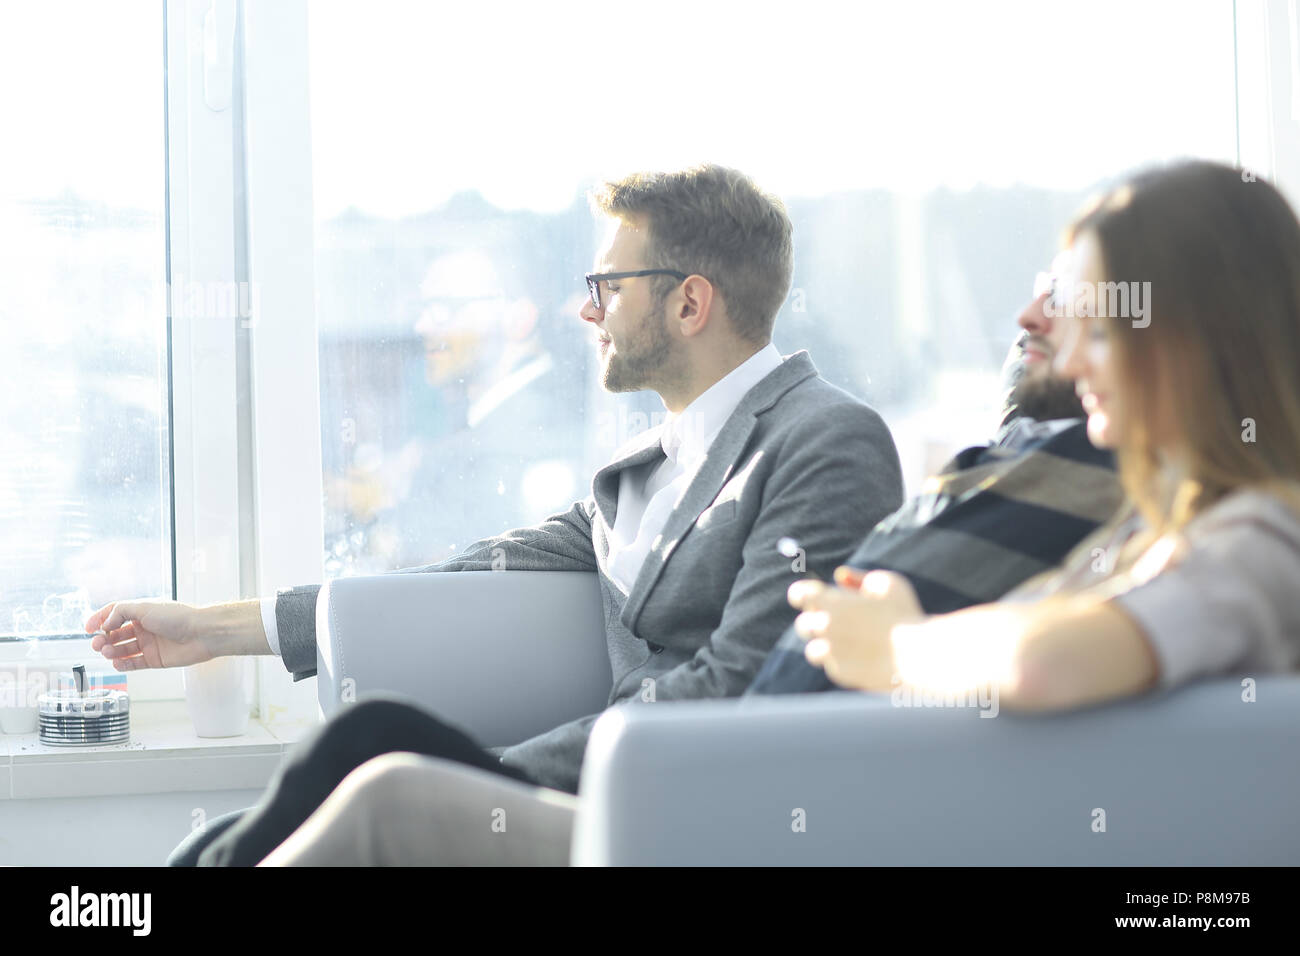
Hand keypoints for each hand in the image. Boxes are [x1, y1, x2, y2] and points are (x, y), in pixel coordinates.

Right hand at [84, 599, 214, 670]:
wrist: (202, 634)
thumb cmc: (179, 617)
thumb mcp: (145, 607)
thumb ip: (121, 612)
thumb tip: (106, 622)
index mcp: (142, 611)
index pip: (115, 613)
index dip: (100, 619)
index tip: (88, 628)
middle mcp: (145, 627)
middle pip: (117, 633)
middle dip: (104, 638)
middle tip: (98, 643)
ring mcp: (150, 643)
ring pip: (123, 649)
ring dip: (112, 651)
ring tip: (107, 652)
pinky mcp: (155, 659)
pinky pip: (134, 663)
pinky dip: (123, 664)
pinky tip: (117, 663)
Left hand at [787, 567, 924, 691]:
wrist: (918, 656)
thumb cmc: (905, 614)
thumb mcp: (888, 583)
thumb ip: (859, 578)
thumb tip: (840, 577)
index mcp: (830, 601)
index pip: (798, 594)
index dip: (804, 595)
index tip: (816, 597)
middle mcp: (823, 627)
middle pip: (802, 624)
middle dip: (817, 623)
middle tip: (839, 623)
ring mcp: (829, 652)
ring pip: (813, 650)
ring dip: (826, 646)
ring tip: (850, 644)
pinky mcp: (840, 674)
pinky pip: (832, 667)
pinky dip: (842, 663)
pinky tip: (862, 658)